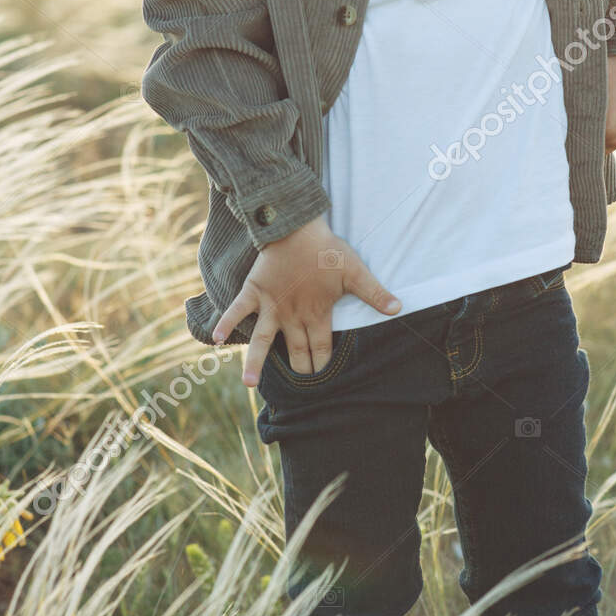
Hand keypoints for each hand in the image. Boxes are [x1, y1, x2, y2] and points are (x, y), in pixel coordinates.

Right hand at [211, 213, 401, 386]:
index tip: (325, 381)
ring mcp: (271, 306)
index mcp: (317, 313)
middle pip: (296, 350)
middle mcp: (292, 315)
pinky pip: (236, 310)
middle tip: (301, 388)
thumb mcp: (355, 270)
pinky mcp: (254, 291)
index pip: (321, 347)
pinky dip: (227, 323)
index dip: (323, 364)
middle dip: (300, 370)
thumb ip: (374, 292)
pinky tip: (216, 341)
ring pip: (263, 340)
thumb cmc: (326, 249)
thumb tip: (399, 308)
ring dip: (256, 362)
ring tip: (249, 384)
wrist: (296, 227)